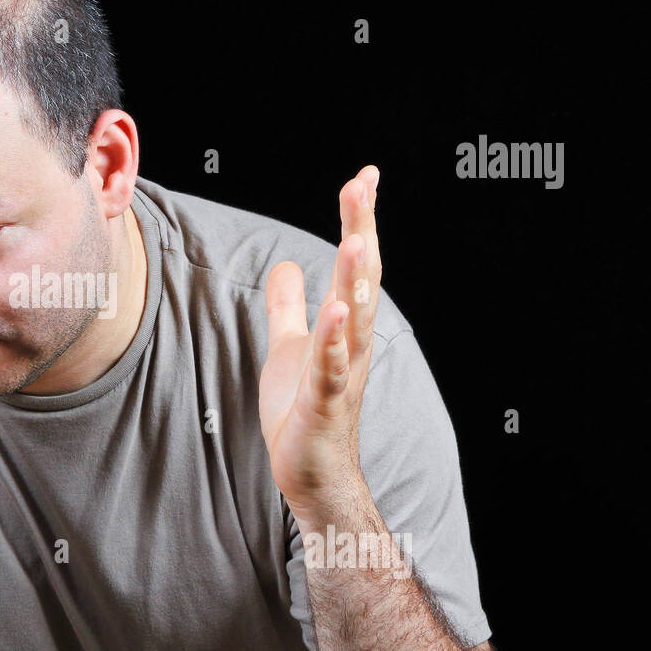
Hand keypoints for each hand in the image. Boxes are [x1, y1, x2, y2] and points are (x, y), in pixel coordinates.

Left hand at [259, 164, 380, 529]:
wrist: (311, 475)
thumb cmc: (303, 411)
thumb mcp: (289, 347)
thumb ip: (288, 307)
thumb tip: (285, 264)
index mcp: (343, 325)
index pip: (355, 263)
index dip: (359, 221)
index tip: (365, 175)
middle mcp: (350, 343)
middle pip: (361, 279)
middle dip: (361, 231)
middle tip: (363, 185)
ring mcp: (340, 374)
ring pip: (353, 320)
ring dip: (354, 280)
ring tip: (356, 238)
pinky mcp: (322, 406)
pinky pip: (329, 369)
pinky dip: (332, 341)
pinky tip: (333, 312)